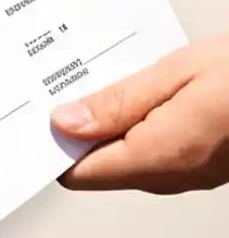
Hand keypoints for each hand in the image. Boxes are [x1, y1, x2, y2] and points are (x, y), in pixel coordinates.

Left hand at [50, 35, 228, 193]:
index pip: (81, 172)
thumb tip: (66, 122)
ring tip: (107, 81)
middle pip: (102, 166)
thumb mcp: (178, 72)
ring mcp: (192, 172)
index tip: (41, 113)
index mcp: (161, 154)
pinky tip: (139, 94)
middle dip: (80, 129)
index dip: (56, 144)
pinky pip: (152, 153)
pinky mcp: (203, 162)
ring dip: (110, 125)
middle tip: (71, 86)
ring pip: (127, 159)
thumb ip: (119, 101)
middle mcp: (176, 173)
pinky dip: (136, 128)